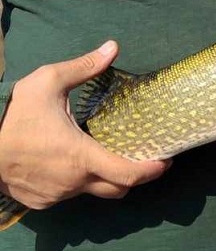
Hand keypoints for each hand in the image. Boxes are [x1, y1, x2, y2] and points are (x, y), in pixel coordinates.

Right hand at [0, 41, 170, 210]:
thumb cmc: (13, 116)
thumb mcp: (47, 82)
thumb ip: (83, 67)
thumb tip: (113, 47)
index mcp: (82, 156)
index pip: (129, 174)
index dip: (153, 171)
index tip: (165, 161)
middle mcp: (75, 182)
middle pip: (118, 189)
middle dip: (134, 176)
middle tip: (140, 158)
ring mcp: (58, 196)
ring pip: (92, 192)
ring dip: (101, 178)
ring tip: (101, 155)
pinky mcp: (43, 202)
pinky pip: (68, 195)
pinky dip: (76, 183)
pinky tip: (67, 164)